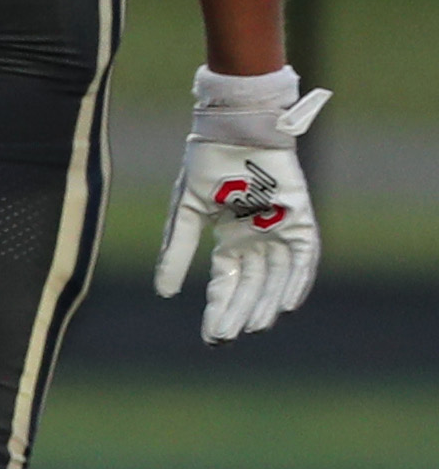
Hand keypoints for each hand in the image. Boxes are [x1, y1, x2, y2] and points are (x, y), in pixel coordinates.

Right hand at [156, 66, 328, 342]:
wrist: (234, 131)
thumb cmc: (206, 164)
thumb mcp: (186, 212)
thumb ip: (177, 251)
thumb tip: (164, 293)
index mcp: (230, 237)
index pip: (227, 281)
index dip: (219, 308)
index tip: (212, 336)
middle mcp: (258, 239)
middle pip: (252, 285)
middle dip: (240, 312)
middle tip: (227, 338)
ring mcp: (281, 231)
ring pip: (277, 277)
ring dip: (267, 303)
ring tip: (255, 328)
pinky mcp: (301, 220)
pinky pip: (304, 258)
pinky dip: (297, 281)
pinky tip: (287, 305)